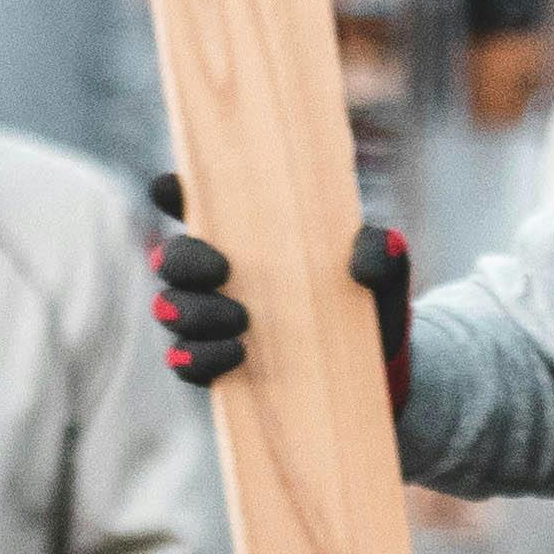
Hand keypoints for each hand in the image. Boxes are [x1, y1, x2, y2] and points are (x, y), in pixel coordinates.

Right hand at [148, 181, 411, 407]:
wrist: (376, 366)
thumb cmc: (368, 300)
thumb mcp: (384, 272)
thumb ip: (382, 252)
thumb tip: (376, 251)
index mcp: (247, 236)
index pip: (196, 204)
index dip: (173, 192)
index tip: (172, 188)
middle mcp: (216, 275)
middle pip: (170, 257)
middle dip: (183, 260)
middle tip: (224, 271)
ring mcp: (209, 320)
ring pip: (169, 307)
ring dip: (196, 313)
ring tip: (243, 322)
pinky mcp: (213, 364)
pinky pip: (183, 360)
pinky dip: (201, 358)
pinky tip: (236, 355)